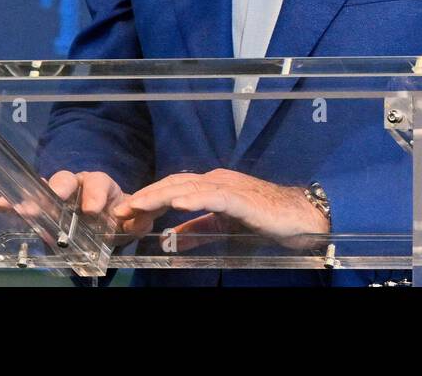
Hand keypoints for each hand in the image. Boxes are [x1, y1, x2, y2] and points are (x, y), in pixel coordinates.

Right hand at [0, 170, 156, 244]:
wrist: (109, 225)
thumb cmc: (119, 217)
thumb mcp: (133, 220)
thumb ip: (139, 219)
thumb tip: (143, 219)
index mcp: (100, 185)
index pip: (98, 182)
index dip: (94, 193)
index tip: (92, 210)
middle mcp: (77, 186)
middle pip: (67, 179)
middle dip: (60, 187)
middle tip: (57, 198)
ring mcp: (59, 197)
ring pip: (45, 191)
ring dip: (33, 198)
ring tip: (21, 207)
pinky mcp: (45, 211)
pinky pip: (29, 203)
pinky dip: (14, 203)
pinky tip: (2, 204)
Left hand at [118, 169, 329, 250]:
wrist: (299, 216)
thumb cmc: (265, 219)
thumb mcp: (223, 227)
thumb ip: (198, 230)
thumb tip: (172, 241)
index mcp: (212, 185)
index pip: (174, 188)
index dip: (149, 198)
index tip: (127, 211)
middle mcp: (217, 180)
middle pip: (175, 184)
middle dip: (147, 196)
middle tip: (122, 210)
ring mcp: (229, 186)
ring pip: (189, 187)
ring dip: (161, 196)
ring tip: (138, 205)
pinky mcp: (242, 198)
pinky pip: (214, 196)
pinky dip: (194, 198)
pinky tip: (177, 203)